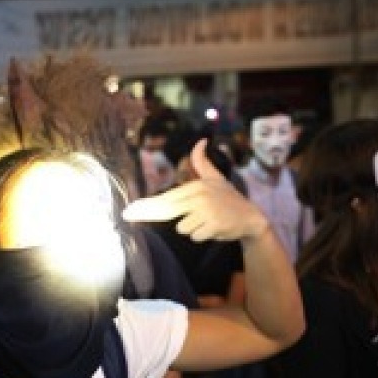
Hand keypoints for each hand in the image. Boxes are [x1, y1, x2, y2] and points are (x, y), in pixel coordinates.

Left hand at [123, 140, 266, 241]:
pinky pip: (195, 236)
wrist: (251, 217)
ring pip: (182, 227)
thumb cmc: (229, 198)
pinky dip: (202, 235)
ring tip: (207, 221)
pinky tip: (213, 228)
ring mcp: (207, 211)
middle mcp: (199, 196)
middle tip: (127, 216)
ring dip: (192, 228)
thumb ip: (202, 162)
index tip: (128, 211)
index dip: (145, 205)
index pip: (166, 198)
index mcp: (196, 186)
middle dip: (149, 215)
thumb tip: (200, 141)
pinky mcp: (214, 225)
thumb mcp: (216, 178)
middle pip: (167, 211)